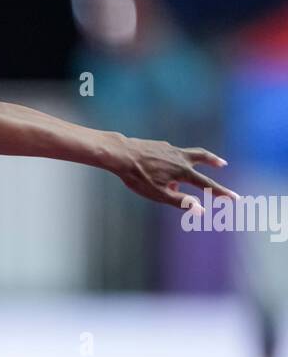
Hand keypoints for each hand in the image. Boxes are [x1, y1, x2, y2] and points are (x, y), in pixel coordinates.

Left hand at [106, 136, 239, 213]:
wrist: (122, 154)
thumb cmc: (138, 177)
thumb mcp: (159, 194)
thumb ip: (180, 201)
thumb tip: (201, 210)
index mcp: (182, 172)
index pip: (207, 185)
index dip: (222, 193)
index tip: (235, 198)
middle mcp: (180, 158)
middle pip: (203, 158)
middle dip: (214, 162)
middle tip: (223, 164)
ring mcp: (171, 150)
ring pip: (190, 152)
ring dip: (199, 156)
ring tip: (203, 158)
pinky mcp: (161, 146)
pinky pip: (174, 153)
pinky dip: (177, 159)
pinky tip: (168, 163)